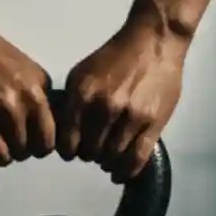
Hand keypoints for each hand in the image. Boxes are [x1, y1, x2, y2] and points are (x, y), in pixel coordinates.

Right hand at [0, 21, 54, 175]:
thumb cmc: (0, 57)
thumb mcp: (34, 74)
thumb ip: (46, 101)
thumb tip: (56, 128)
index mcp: (33, 97)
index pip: (47, 142)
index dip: (41, 147)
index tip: (34, 144)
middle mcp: (11, 110)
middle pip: (24, 153)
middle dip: (20, 150)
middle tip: (11, 141)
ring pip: (2, 159)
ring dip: (1, 157)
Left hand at [58, 22, 185, 181]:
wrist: (154, 41)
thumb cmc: (116, 56)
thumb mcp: (82, 73)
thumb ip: (71, 102)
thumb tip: (61, 132)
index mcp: (83, 94)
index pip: (68, 141)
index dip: (68, 150)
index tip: (72, 151)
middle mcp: (105, 108)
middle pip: (89, 152)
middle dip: (89, 155)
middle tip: (93, 151)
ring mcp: (131, 117)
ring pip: (112, 158)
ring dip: (108, 162)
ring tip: (108, 159)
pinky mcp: (153, 124)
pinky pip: (136, 159)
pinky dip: (126, 172)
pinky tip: (120, 174)